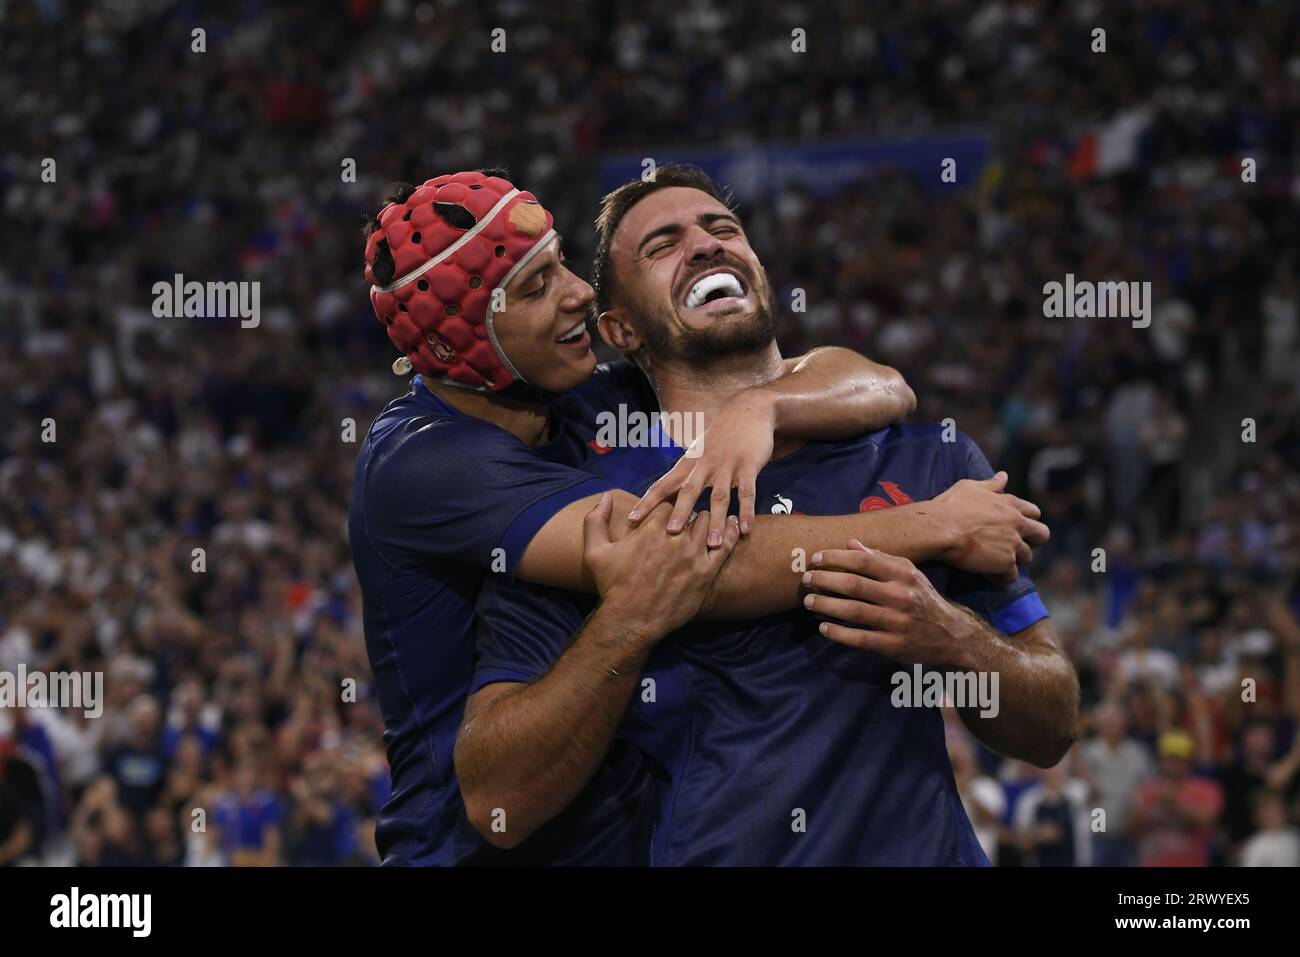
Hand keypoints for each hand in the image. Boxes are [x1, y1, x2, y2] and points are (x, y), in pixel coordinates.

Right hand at [585, 492, 740, 637]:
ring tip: (702, 528)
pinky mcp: (707, 572)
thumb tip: (604, 496)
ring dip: (705, 523)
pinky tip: (733, 525)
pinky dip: (730, 533)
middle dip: (686, 515)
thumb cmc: (613, 587)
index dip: (666, 509)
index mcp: (652, 527)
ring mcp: (694, 554)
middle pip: (690, 510)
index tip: (664, 517)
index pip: (667, 502)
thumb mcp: (595, 552)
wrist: (632, 621)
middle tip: (683, 525)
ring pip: (709, 523)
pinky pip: (726, 545)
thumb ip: (595, 519)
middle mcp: (676, 536)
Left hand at [627, 389, 775, 546]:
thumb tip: (664, 498)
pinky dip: (746, 511)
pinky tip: (745, 529)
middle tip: (670, 533)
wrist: (748, 409)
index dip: (647, 502)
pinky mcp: (748, 466)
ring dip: (716, 520)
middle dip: (679, 512)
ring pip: (719, 496)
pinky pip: (747, 492)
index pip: (663, 484)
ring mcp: (726, 465)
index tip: (631, 520)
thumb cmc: (719, 436)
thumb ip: (684, 474)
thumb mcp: (697, 451)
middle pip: (688, 490)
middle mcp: (704, 464)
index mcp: (688, 463)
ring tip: (712, 544)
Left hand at [802, 540, 979, 666]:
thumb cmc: (923, 599)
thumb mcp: (908, 574)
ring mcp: (897, 622)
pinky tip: (824, 627)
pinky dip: (839, 633)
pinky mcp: (894, 645)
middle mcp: (900, 596)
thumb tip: (850, 543)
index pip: (864, 560)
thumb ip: (880, 558)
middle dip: (825, 580)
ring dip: (827, 605)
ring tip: (809, 601)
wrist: (952, 636)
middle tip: (806, 579)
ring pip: (854, 611)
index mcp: (903, 575)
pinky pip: (861, 638)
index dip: (836, 558)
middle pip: (854, 585)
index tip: (816, 558)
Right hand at [931, 472, 1049, 582]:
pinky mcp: (1006, 563)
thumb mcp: (970, 487)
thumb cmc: (951, 505)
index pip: (1034, 512)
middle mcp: (1018, 523)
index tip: (1016, 526)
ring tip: (996, 562)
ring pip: (1027, 557)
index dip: (1027, 520)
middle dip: (1032, 541)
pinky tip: (990, 576)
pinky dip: (1001, 578)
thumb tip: (1004, 475)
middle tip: (1014, 546)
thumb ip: (991, 484)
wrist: (940, 528)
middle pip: (1042, 535)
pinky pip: (1011, 576)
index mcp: (1011, 504)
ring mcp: (1014, 544)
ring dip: (1014, 560)